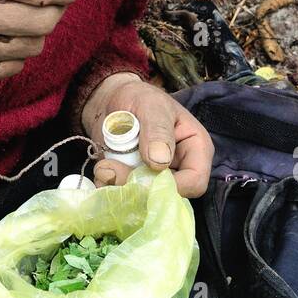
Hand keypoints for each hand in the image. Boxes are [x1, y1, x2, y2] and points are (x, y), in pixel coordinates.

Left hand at [82, 75, 213, 198]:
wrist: (111, 101)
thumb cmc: (139, 98)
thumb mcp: (151, 106)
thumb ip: (156, 130)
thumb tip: (159, 161)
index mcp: (195, 149)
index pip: (195, 181)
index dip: (173, 186)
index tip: (142, 177)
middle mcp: (179, 169)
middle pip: (167, 195)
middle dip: (138, 187)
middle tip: (110, 170)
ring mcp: (155, 179)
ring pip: (143, 199)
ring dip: (119, 187)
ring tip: (103, 167)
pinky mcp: (134, 184)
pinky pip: (124, 197)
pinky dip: (109, 187)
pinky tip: (101, 170)